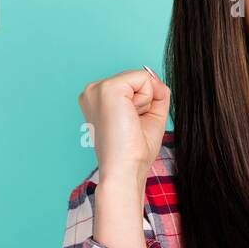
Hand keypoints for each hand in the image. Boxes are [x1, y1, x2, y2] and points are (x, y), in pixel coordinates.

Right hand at [77, 67, 170, 183]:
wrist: (125, 169)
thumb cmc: (134, 150)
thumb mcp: (149, 115)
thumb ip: (155, 92)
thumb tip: (156, 78)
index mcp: (97, 99)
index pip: (133, 86)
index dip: (144, 104)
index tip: (131, 126)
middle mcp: (93, 90)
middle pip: (138, 79)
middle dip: (145, 101)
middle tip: (132, 125)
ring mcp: (98, 88)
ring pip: (142, 78)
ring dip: (146, 102)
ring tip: (130, 122)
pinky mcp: (108, 88)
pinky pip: (144, 78)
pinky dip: (147, 99)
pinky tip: (131, 116)